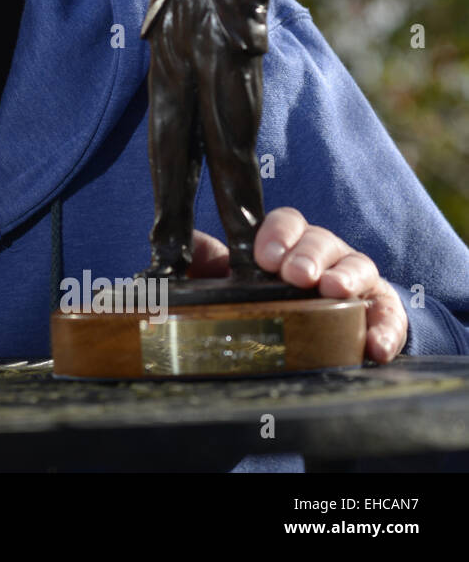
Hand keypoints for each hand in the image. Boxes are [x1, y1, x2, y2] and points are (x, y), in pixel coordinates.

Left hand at [189, 207, 408, 362]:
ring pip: (357, 267)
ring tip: (334, 291)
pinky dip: (385, 329)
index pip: (286, 223)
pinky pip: (389, 315)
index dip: (276, 235)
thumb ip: (208, 263)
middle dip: (309, 255)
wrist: (306, 334)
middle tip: (298, 274)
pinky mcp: (380, 312)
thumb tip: (181, 252)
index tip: (264, 257)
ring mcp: (355, 281)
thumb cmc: (264, 297)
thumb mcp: (232, 280)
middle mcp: (324, 255)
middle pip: (321, 242)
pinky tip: (375, 346)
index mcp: (289, 243)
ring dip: (347, 277)